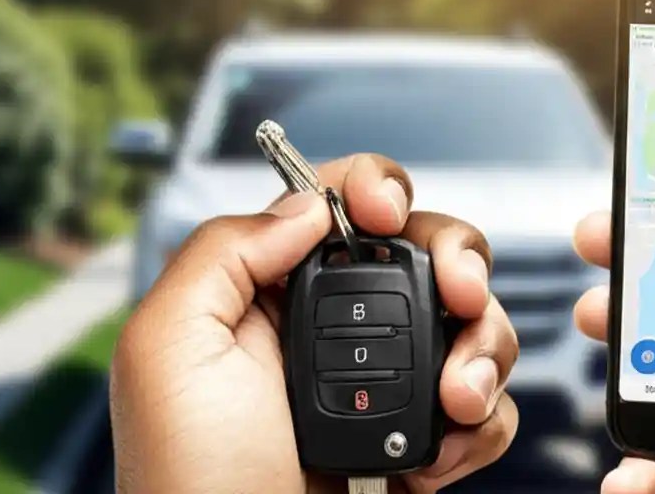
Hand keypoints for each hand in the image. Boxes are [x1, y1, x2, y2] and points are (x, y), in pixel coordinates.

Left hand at [111, 154, 517, 492]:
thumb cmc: (190, 484)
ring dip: (484, 348)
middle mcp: (331, 328)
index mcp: (268, 293)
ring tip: (458, 398)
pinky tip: (440, 455)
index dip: (377, 190)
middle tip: (463, 297)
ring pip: (472, 321)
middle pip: (428, 251)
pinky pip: (487, 400)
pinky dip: (482, 420)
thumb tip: (305, 206)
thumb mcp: (167, 351)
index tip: (387, 214)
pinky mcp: (421, 435)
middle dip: (460, 264)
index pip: (338, 204)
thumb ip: (223, 252)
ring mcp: (384, 383)